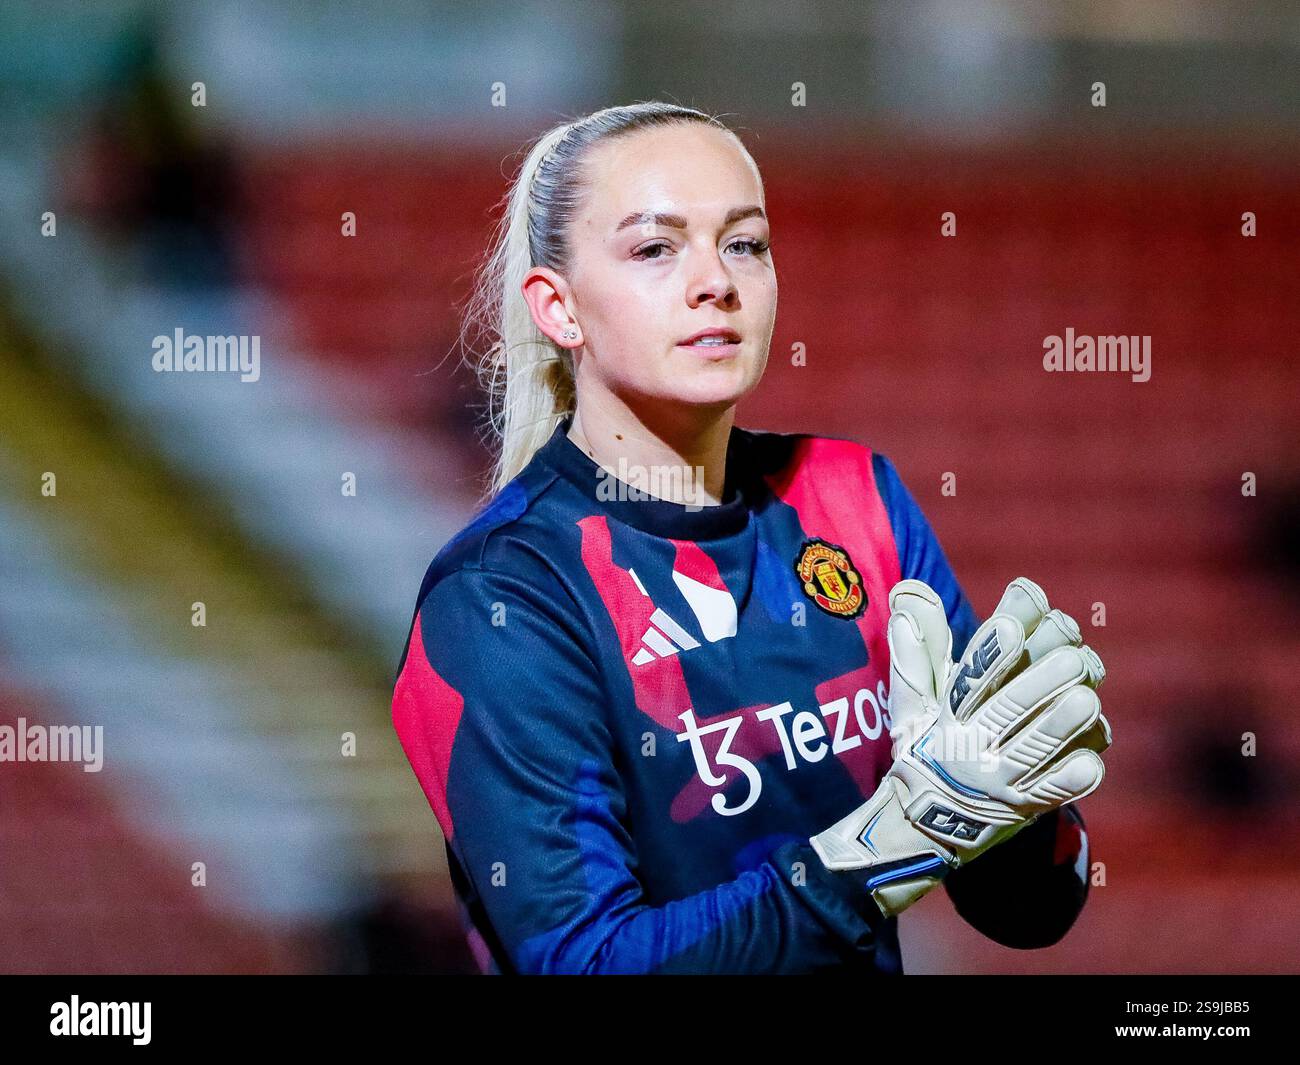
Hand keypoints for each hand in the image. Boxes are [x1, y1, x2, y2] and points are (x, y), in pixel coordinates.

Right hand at [809, 577, 1111, 917]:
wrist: (923, 830)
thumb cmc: (926, 751)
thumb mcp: (913, 705)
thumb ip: (918, 649)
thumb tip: (909, 592)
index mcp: (945, 718)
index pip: (968, 679)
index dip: (990, 652)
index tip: (1013, 623)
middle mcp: (971, 748)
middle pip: (1007, 711)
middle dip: (1040, 682)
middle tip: (1073, 655)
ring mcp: (1000, 782)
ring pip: (1033, 750)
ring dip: (1060, 725)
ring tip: (1088, 698)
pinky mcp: (1026, 808)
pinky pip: (1052, 793)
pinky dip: (1070, 780)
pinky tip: (1091, 762)